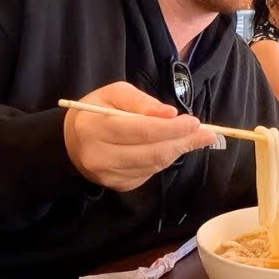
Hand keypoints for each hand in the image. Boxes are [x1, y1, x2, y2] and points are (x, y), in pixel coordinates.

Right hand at [63, 82, 217, 191]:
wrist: (73, 142)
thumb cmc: (97, 111)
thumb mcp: (114, 93)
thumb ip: (141, 101)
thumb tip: (170, 114)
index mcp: (94, 127)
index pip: (142, 130)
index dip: (172, 128)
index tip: (194, 122)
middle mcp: (99, 156)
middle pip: (152, 152)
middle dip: (183, 142)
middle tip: (206, 133)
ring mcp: (108, 175)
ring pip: (155, 165)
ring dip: (178, 151)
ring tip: (193, 138)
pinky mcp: (118, 186)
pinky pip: (150, 173)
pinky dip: (164, 159)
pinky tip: (168, 147)